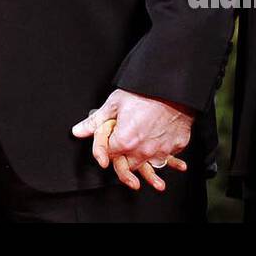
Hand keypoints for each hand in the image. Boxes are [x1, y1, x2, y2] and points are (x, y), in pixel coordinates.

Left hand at [71, 88, 192, 191]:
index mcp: (125, 141)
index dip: (107, 150)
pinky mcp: (177, 146)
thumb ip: (95, 121)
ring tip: (150, 168)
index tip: (108, 148)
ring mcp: (161, 150)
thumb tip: (78, 131)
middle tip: (124, 155)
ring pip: (150, 165)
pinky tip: (166, 152)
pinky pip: (168, 156)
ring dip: (147, 164)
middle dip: (124, 161)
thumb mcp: (114, 103)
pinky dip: (166, 155)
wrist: (172, 87)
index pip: (110, 156)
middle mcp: (143, 150)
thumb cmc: (144, 93)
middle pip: (128, 166)